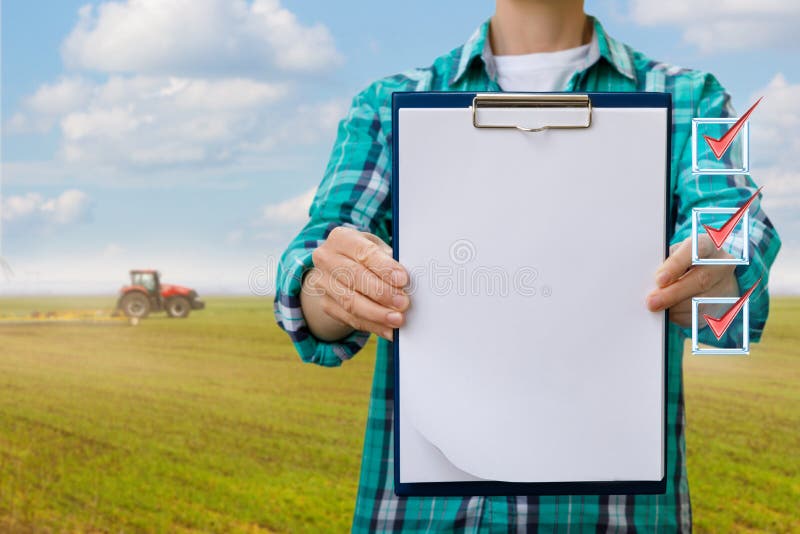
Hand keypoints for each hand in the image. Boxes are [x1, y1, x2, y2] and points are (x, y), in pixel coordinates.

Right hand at [301, 226, 408, 340]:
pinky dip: (372, 326)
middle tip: (403, 303)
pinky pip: (350, 319)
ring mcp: (323, 283)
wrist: (340, 269)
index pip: (364, 252)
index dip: (384, 267)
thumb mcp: (378, 249)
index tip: (403, 279)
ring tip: (398, 319)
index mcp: (341, 238)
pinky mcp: (326, 304)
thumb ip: (390, 262)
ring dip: (377, 313)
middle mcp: (326, 258)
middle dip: (382, 293)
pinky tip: (388, 330)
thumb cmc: (366, 256)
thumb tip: (408, 282)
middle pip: (355, 278)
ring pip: (350, 302)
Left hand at [646, 235, 739, 327]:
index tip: (659, 279)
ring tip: (657, 308)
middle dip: (672, 294)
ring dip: (675, 308)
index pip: (696, 250)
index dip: (677, 265)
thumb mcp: (677, 252)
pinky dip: (681, 316)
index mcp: (708, 245)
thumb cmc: (686, 260)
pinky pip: (700, 316)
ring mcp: (726, 287)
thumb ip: (666, 261)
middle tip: (652, 302)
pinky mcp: (723, 307)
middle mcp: (721, 265)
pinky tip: (669, 314)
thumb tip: (651, 281)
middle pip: (701, 280)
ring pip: (701, 302)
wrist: (713, 273)